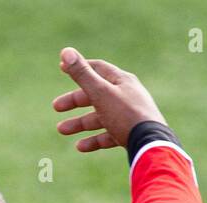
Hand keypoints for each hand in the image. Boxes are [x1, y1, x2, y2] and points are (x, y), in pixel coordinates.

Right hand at [51, 47, 165, 152]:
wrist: (150, 143)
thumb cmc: (126, 114)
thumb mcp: (100, 93)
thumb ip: (82, 74)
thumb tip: (66, 51)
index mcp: (122, 81)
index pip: (98, 69)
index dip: (80, 67)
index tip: (62, 67)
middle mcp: (127, 96)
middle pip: (96, 95)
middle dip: (74, 101)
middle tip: (56, 107)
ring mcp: (129, 116)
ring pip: (100, 117)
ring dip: (80, 123)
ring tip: (61, 130)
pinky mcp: (130, 134)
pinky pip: (108, 135)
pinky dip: (93, 140)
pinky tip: (79, 146)